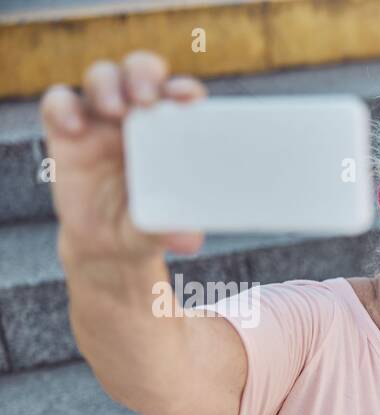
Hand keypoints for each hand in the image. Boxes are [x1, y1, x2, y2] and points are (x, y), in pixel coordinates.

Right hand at [39, 50, 206, 262]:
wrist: (108, 245)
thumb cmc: (146, 227)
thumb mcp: (159, 230)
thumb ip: (171, 228)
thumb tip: (189, 239)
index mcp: (171, 133)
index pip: (179, 96)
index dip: (183, 90)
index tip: (188, 99)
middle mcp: (138, 118)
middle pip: (140, 71)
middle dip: (144, 74)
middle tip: (146, 98)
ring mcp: (100, 121)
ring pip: (102, 77)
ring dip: (109, 85)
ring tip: (115, 110)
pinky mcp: (66, 131)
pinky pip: (58, 103)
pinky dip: (64, 107)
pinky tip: (75, 128)